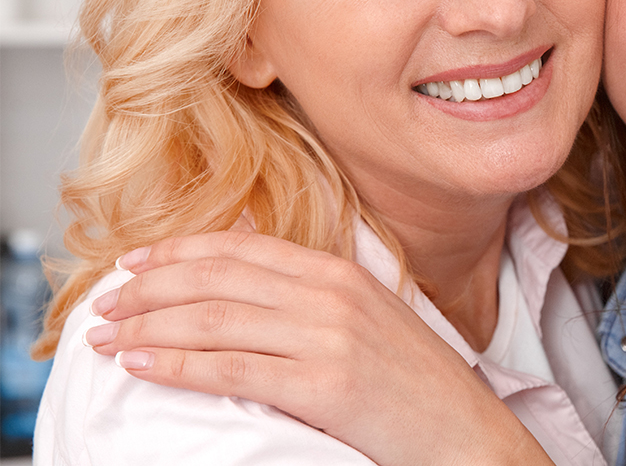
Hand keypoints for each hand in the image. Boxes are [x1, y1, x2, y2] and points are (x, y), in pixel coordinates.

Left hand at [85, 231, 551, 465]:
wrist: (465, 432)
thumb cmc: (417, 384)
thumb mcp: (370, 318)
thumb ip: (314, 294)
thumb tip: (246, 277)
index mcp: (341, 272)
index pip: (240, 248)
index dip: (177, 251)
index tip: (133, 262)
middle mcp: (331, 294)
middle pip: (216, 277)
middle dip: (148, 287)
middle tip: (105, 301)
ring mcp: (328, 337)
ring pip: (211, 320)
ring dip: (146, 325)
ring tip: (107, 334)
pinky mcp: (323, 385)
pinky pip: (229, 369)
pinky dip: (173, 364)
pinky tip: (140, 364)